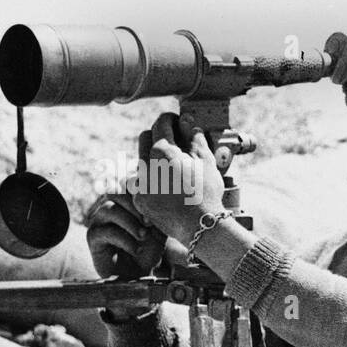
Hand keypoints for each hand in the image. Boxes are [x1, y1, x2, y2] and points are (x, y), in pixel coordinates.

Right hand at [86, 189, 167, 278]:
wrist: (137, 274)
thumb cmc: (149, 249)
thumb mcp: (158, 229)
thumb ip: (157, 212)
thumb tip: (165, 195)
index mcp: (123, 203)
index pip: (126, 184)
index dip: (139, 192)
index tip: (156, 207)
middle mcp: (109, 208)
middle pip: (114, 192)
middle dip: (134, 205)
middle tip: (149, 222)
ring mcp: (99, 221)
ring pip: (109, 209)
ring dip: (130, 223)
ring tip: (143, 236)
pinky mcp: (93, 237)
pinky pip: (107, 231)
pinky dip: (125, 240)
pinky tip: (136, 249)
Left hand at [131, 112, 224, 244]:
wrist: (201, 226)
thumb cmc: (207, 193)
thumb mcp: (206, 161)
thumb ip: (194, 138)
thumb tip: (189, 123)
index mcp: (161, 150)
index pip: (161, 123)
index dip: (172, 120)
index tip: (179, 123)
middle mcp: (144, 164)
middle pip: (146, 138)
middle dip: (159, 136)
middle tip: (176, 144)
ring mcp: (140, 182)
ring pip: (142, 161)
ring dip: (155, 160)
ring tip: (174, 171)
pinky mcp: (139, 199)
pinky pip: (141, 183)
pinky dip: (153, 181)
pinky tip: (169, 189)